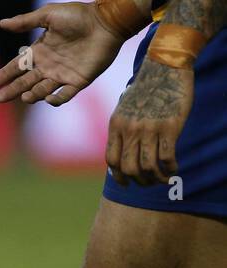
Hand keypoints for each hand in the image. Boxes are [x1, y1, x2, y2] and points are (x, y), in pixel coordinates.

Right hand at [0, 2, 127, 105]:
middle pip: (25, 82)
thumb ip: (26, 21)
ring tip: (25, 96)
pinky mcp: (78, 81)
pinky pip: (64, 95)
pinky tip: (48, 99)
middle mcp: (48, 66)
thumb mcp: (49, 15)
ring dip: (32, 95)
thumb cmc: (79, 16)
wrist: (107, 22)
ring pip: (41, 90)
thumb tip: (2, 23)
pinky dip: (56, 100)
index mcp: (40, 51)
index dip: (5, 74)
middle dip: (12, 90)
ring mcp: (62, 75)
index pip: (18, 66)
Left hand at [106, 59, 191, 184]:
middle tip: (147, 183)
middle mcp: (130, 129)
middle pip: (129, 167)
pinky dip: (170, 168)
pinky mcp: (170, 126)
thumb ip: (121, 130)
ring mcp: (149, 128)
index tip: (127, 183)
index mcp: (116, 126)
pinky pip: (167, 157)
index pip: (111, 160)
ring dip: (155, 178)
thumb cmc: (146, 88)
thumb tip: (122, 153)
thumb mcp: (124, 108)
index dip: (119, 176)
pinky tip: (173, 169)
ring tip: (162, 179)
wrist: (165, 66)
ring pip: (148, 166)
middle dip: (138, 181)